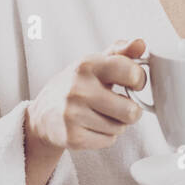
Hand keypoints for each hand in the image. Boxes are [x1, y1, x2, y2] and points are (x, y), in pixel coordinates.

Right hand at [26, 38, 148, 151]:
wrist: (43, 115)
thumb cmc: (77, 86)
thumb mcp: (95, 64)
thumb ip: (121, 53)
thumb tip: (141, 43)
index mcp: (87, 65)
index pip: (130, 72)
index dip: (139, 80)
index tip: (134, 83)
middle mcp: (78, 89)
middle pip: (131, 110)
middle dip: (132, 111)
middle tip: (121, 106)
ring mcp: (73, 114)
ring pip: (120, 127)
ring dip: (117, 124)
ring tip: (102, 115)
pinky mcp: (72, 137)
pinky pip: (109, 141)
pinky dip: (106, 136)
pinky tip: (92, 127)